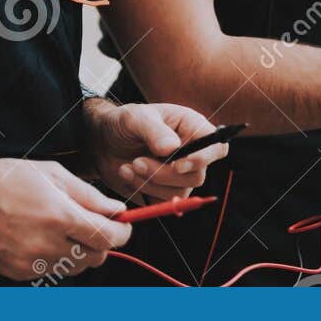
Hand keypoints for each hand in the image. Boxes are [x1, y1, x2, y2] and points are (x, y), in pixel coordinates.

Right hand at [0, 158, 131, 280]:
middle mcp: (47, 244)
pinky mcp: (19, 273)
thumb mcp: (52, 175)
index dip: (123, 233)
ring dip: (79, 249)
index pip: (108, 238)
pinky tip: (40, 236)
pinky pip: (52, 270)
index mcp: (58, 216)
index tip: (123, 226)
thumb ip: (89, 195)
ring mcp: (32, 262)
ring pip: (76, 266)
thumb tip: (118, 210)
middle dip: (101, 241)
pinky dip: (56, 257)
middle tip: (92, 223)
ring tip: (61, 226)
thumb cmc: (6, 180)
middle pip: (96, 256)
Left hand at [85, 100, 229, 202]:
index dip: (203, 159)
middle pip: (197, 176)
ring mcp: (179, 174)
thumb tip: (172, 148)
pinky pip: (164, 202)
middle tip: (137, 162)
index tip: (177, 164)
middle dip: (164, 174)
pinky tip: (128, 174)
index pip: (217, 147)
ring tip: (128, 166)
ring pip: (180, 192)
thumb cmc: (123, 122)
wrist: (103, 141)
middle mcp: (191, 153)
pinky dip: (144, 191)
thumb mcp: (135, 118)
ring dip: (151, 183)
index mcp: (192, 128)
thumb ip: (154, 130)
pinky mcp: (165, 190)